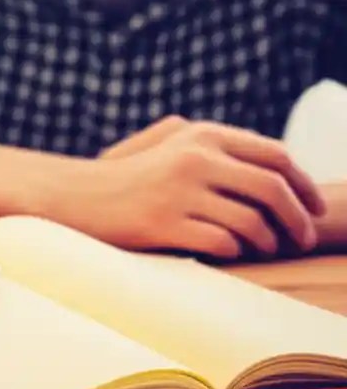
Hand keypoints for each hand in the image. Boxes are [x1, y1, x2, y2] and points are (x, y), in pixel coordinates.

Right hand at [65, 117, 326, 259]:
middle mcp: (194, 158)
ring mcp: (178, 192)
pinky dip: (235, 252)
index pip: (275, 157)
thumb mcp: (171, 147)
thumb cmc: (128, 178)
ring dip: (268, 241)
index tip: (314, 208)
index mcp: (201, 136)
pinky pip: (221, 243)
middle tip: (302, 238)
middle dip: (298, 218)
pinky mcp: (163, 224)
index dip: (304, 185)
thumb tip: (277, 170)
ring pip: (252, 221)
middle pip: (272, 188)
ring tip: (266, 249)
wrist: (74, 196)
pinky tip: (230, 252)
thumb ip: (217, 150)